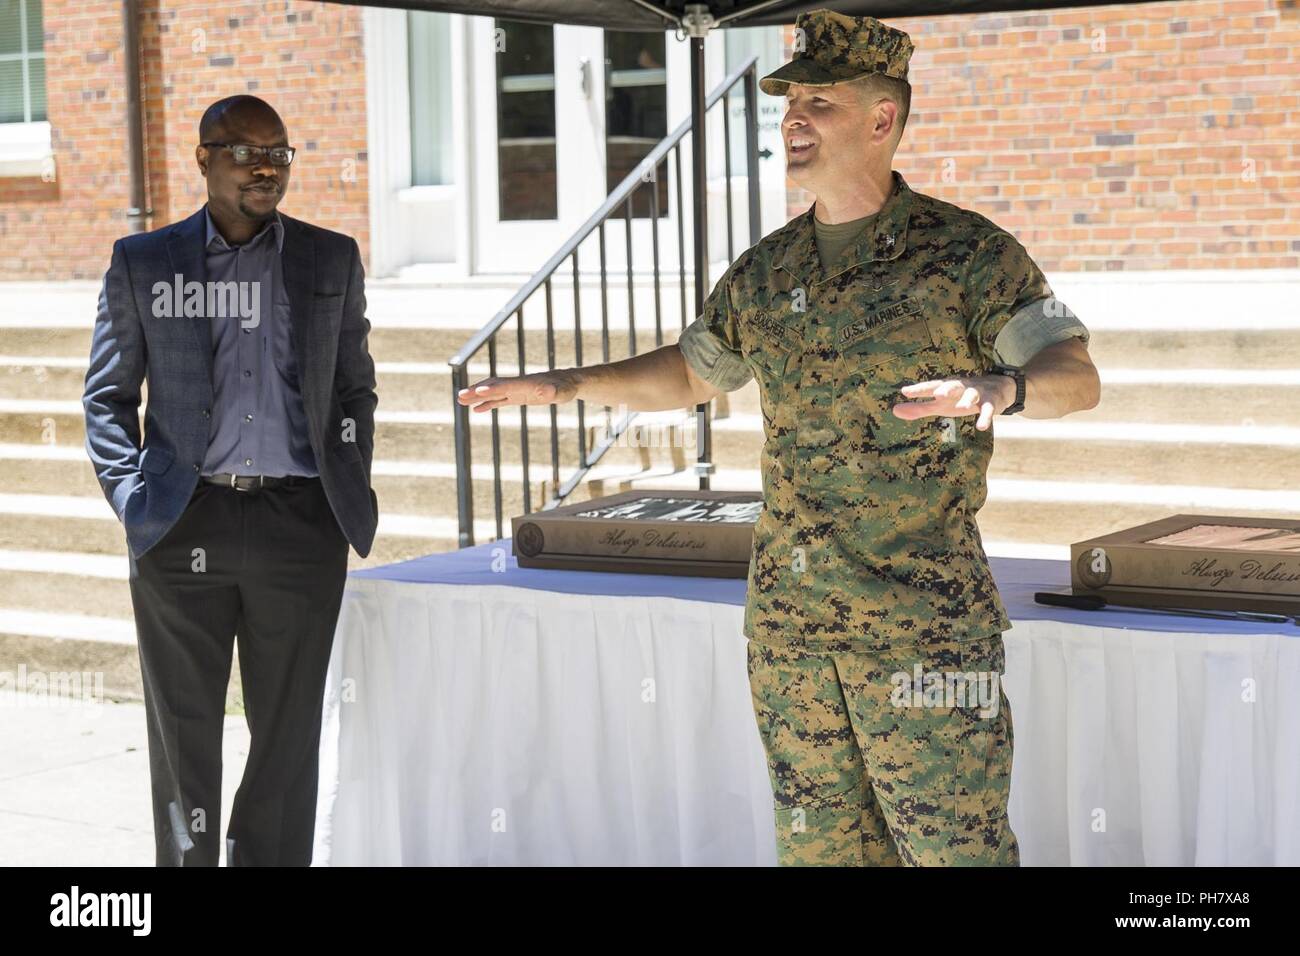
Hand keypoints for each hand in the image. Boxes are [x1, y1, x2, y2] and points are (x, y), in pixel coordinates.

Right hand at [456, 370, 578, 412]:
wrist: (566, 382)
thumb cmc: (565, 387)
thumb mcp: (562, 392)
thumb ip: (553, 391)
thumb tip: (548, 391)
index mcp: (525, 384)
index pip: (506, 386)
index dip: (492, 389)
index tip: (478, 391)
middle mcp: (517, 385)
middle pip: (493, 387)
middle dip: (477, 391)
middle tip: (460, 395)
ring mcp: (515, 391)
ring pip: (492, 392)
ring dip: (477, 396)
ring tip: (460, 399)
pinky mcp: (517, 397)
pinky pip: (499, 400)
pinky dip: (487, 404)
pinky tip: (476, 409)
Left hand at [891, 374, 1014, 430]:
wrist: (996, 389)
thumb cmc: (959, 398)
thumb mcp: (940, 404)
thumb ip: (919, 408)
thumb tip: (894, 411)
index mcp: (946, 387)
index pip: (931, 387)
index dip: (919, 389)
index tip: (905, 392)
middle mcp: (960, 387)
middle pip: (953, 385)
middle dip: (946, 388)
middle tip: (937, 394)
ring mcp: (977, 393)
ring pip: (972, 394)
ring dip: (968, 399)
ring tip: (962, 407)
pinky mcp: (991, 402)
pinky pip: (989, 409)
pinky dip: (986, 417)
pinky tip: (981, 426)